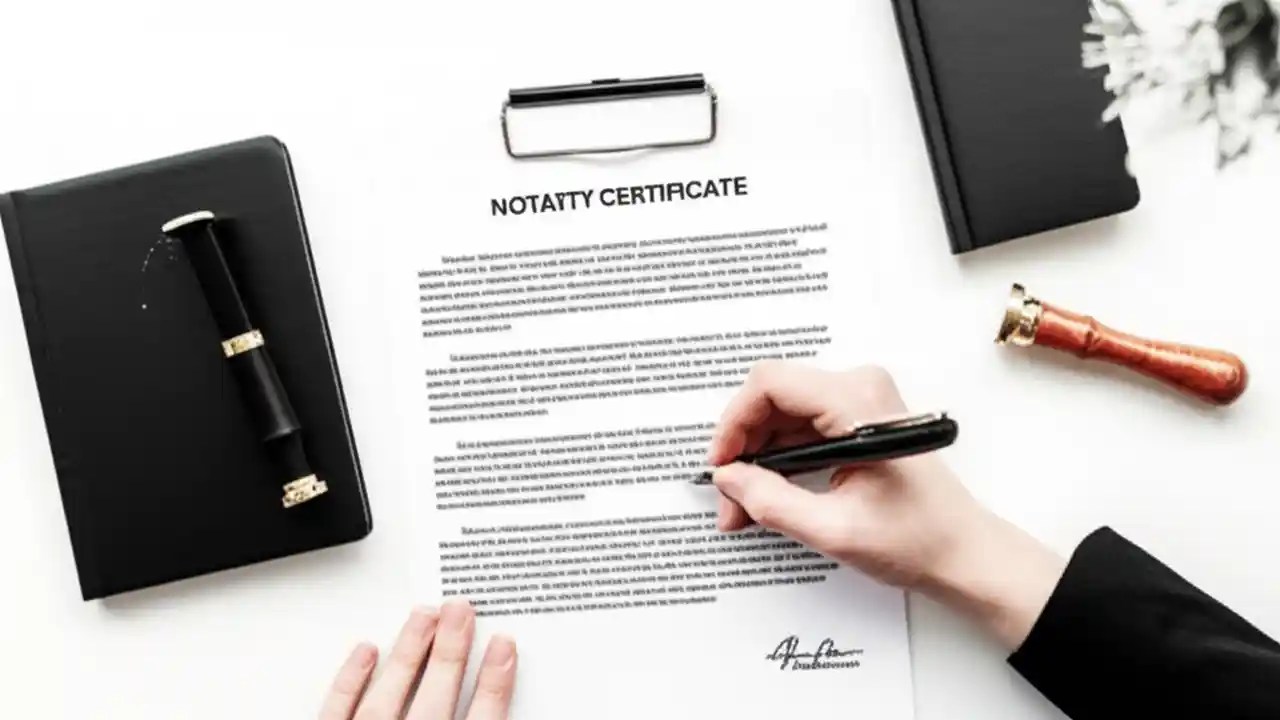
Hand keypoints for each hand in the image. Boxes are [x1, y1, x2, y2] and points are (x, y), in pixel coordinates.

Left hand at [320, 600, 516, 719]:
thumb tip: (517, 712)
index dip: (494, 684)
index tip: (504, 647)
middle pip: (435, 700)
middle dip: (450, 651)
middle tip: (460, 610)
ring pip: (386, 697)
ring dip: (408, 652)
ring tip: (423, 614)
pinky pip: (337, 712)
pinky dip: (351, 682)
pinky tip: (366, 651)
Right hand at [707, 360, 1065, 648]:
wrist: (965, 554)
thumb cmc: (921, 538)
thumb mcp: (833, 529)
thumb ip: (771, 501)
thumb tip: (729, 481)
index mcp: (858, 402)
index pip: (769, 384)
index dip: (733, 423)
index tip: (721, 464)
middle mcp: (861, 389)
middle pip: (772, 398)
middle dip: (742, 449)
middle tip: (728, 497)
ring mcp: (861, 404)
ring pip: (783, 415)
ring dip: (758, 459)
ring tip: (744, 507)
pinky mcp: (858, 422)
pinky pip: (802, 428)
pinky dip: (779, 460)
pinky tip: (767, 495)